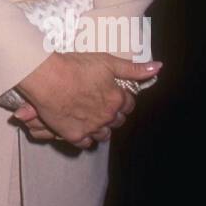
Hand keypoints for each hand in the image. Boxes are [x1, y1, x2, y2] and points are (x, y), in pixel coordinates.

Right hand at [13, 51, 160, 148]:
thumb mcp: (107, 62)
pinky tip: (83, 129)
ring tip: (94, 118)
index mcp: (117, 99)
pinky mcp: (75, 135)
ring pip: (104, 134)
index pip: (128, 104)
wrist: (48, 78)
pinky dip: (87, 138)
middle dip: (114, 114)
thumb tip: (157, 67)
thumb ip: (133, 68)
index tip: (115, 94)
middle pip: (118, 121)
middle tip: (103, 105)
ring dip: (102, 127)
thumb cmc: (76, 67)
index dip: (122, 98)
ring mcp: (91, 128)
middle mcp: (107, 116)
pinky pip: (87, 143)